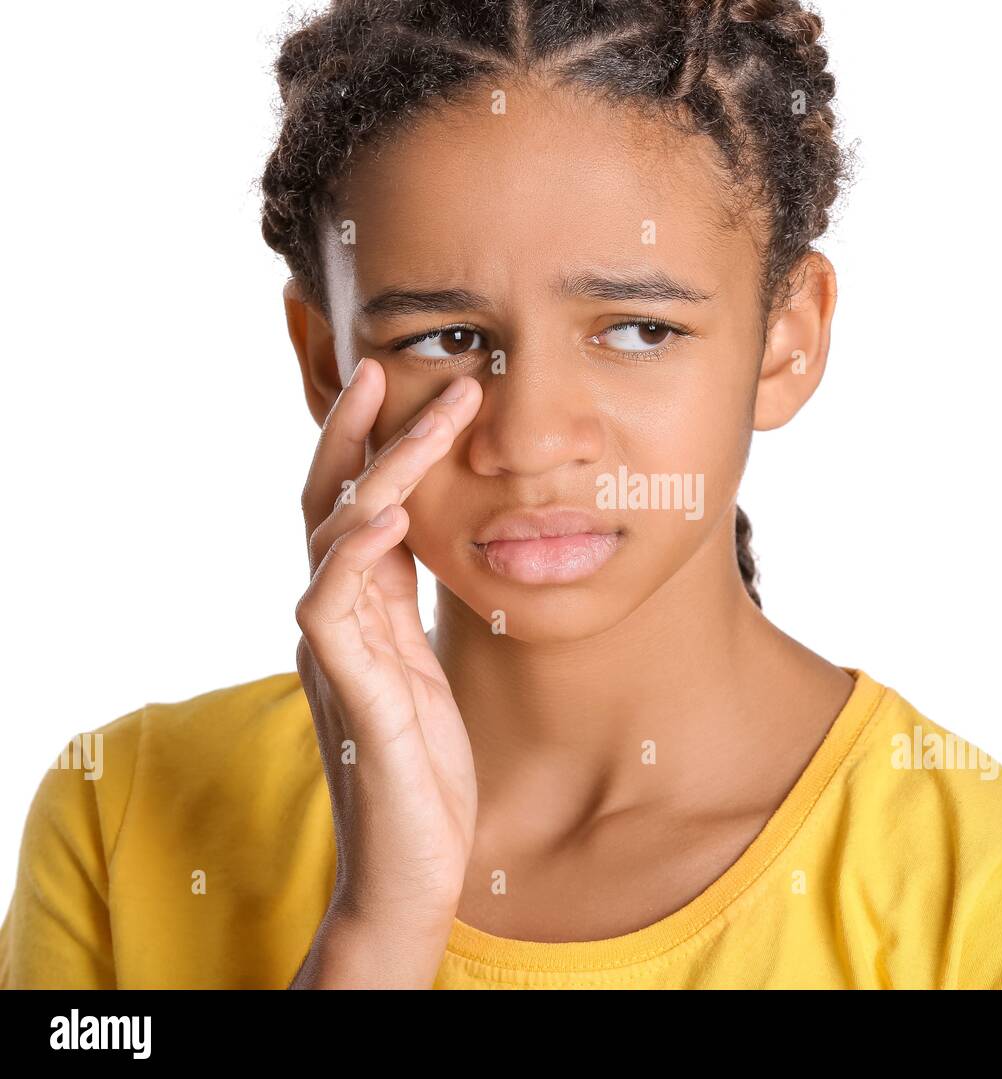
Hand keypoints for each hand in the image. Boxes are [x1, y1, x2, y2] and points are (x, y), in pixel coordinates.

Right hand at [292, 358, 481, 983]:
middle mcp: (339, 622)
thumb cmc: (426, 768)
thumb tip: (420, 542)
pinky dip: (353, 557)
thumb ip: (409, 609)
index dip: (371, 445)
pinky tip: (387, 517)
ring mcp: (336, 655)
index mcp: (363, 613)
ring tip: (422, 416)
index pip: (356, 508)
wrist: (414, 865)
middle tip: (396, 366)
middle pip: (332, 505)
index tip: (405, 384)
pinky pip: (333, 611)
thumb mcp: (425, 670)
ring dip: (378, 473)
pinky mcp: (349, 695)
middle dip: (362, 433)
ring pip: (333, 541)